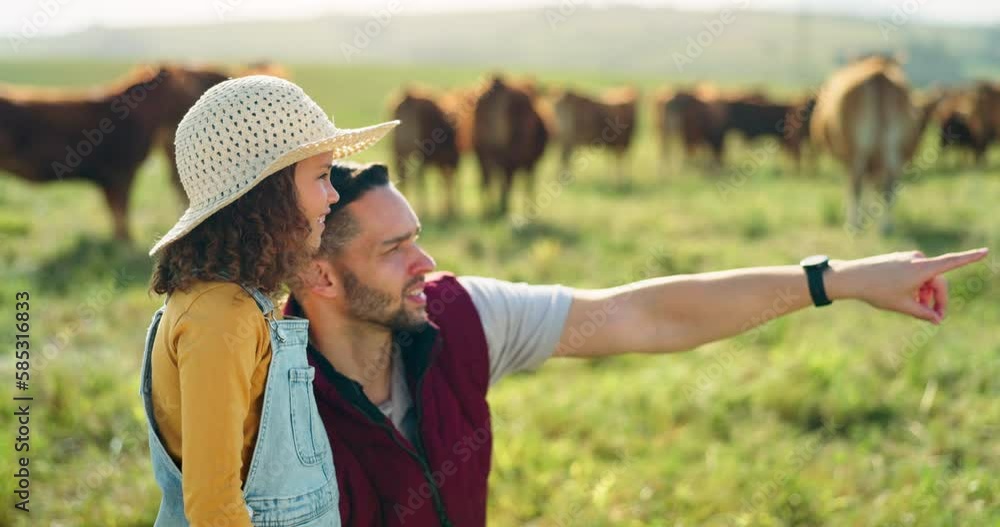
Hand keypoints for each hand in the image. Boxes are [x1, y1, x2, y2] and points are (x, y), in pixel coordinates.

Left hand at [828, 248, 989, 323]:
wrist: (851, 278)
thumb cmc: (878, 292)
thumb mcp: (904, 306)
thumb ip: (924, 313)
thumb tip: (937, 319)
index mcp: (922, 268)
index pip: (952, 262)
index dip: (970, 258)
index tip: (986, 251)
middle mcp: (917, 259)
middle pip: (938, 281)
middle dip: (938, 299)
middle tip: (936, 318)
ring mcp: (907, 258)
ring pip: (926, 279)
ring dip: (926, 294)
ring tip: (916, 308)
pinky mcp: (899, 260)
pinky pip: (915, 274)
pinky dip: (916, 287)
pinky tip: (908, 297)